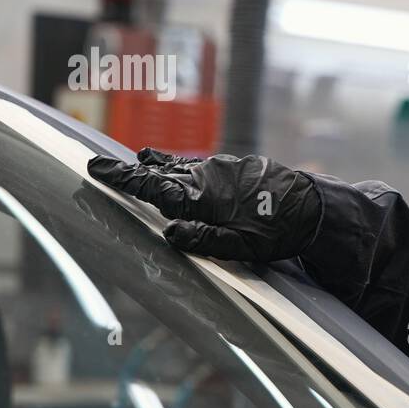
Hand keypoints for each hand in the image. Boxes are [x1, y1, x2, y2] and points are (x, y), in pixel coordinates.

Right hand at [87, 147, 322, 262]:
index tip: (96, 167)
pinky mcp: (238, 165)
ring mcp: (222, 167)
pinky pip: (201, 164)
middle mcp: (206, 176)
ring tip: (141, 161)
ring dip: (159, 166)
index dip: (123, 179)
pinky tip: (181, 166)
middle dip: (133, 171)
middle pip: (160, 173)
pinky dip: (184, 165)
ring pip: (181, 166)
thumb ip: (202, 239)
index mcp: (200, 197)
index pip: (152, 186)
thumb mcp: (239, 246)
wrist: (312, 206)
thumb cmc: (275, 232)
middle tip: (104, 164)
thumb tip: (169, 232)